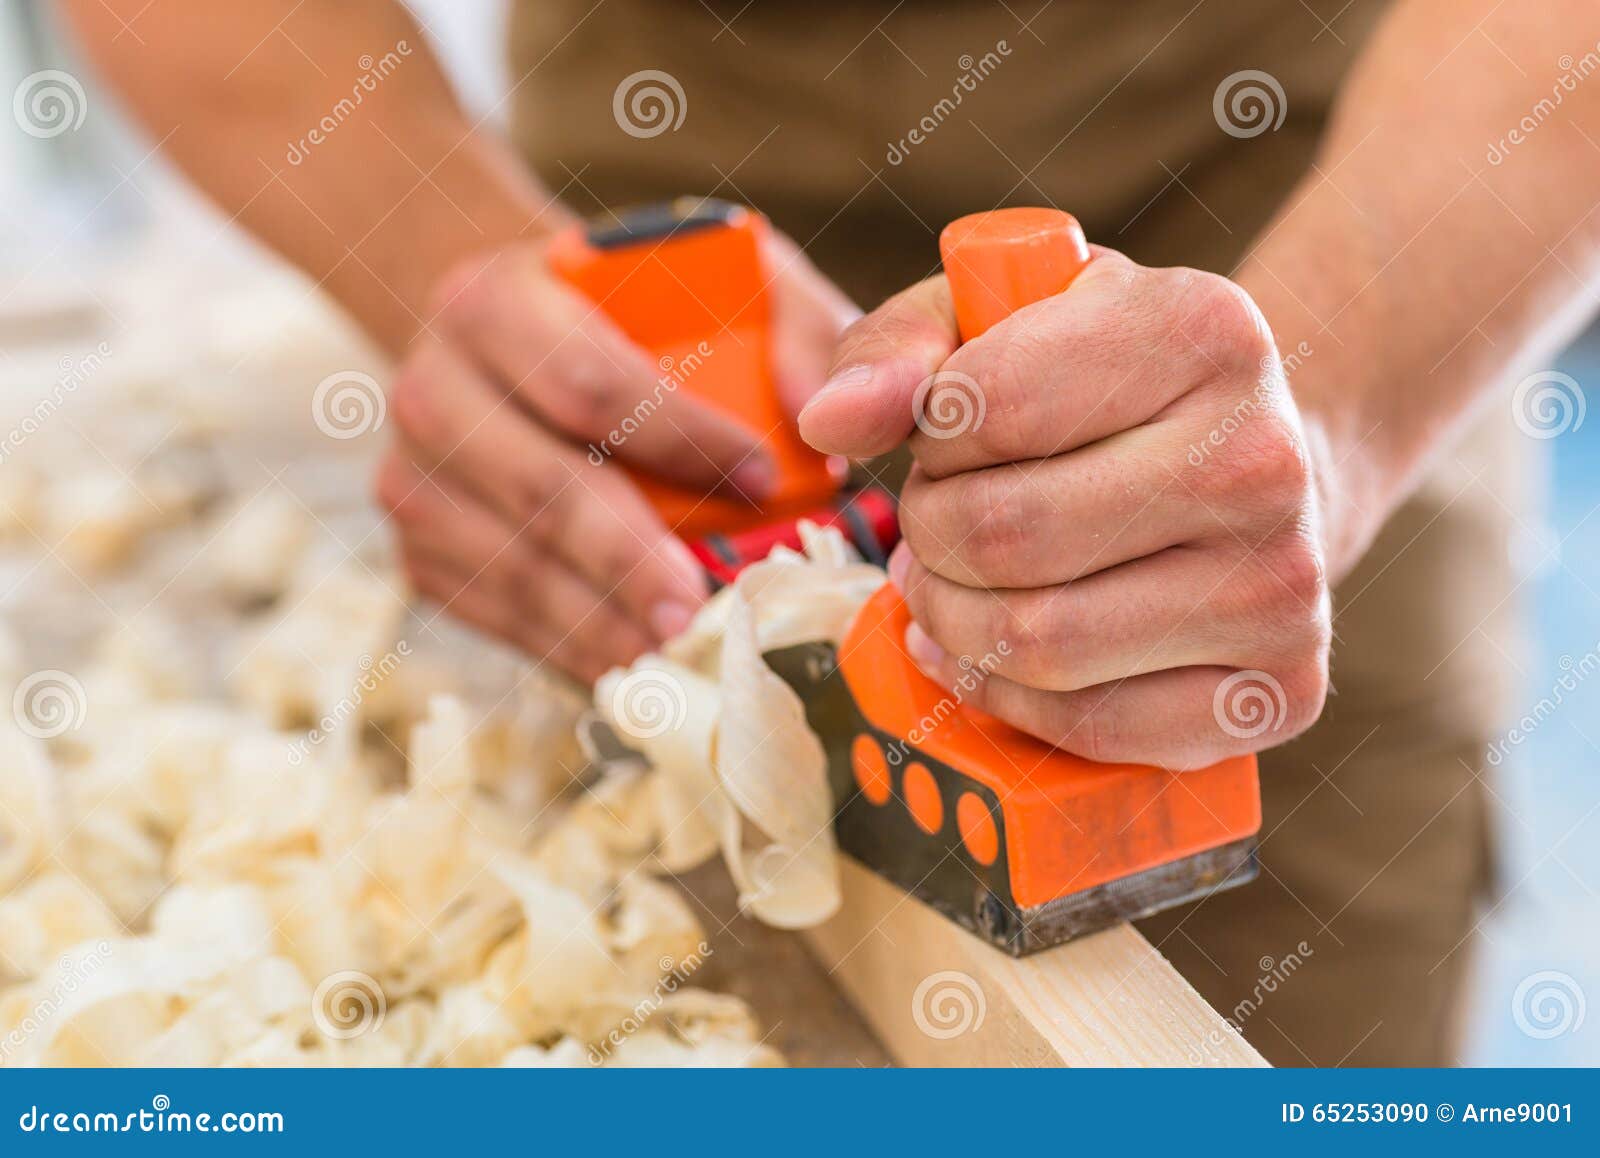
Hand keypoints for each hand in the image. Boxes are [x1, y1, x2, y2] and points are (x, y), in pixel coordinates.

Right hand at [376, 229, 857, 682]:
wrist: (519, 342)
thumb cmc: (636, 316)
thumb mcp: (718, 278)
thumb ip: (791, 322)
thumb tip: (819, 412)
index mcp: (495, 301)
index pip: (587, 381)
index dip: (678, 437)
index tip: (761, 476)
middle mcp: (434, 386)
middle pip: (542, 487)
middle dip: (629, 555)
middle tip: (698, 605)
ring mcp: (414, 476)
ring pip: (512, 562)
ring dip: (600, 616)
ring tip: (675, 645)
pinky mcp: (420, 546)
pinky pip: (493, 608)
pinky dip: (565, 641)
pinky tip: (630, 657)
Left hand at [799, 251, 1332, 768]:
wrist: (1248, 464)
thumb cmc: (1098, 388)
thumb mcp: (999, 323)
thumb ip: (898, 352)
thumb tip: (826, 422)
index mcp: (1201, 329)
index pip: (989, 407)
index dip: (929, 436)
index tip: (945, 437)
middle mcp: (1261, 456)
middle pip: (1001, 536)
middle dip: (928, 536)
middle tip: (937, 521)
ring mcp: (1282, 584)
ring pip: (1037, 642)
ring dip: (952, 621)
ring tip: (957, 582)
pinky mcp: (1281, 689)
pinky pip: (1091, 727)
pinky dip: (1010, 700)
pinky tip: (992, 651)